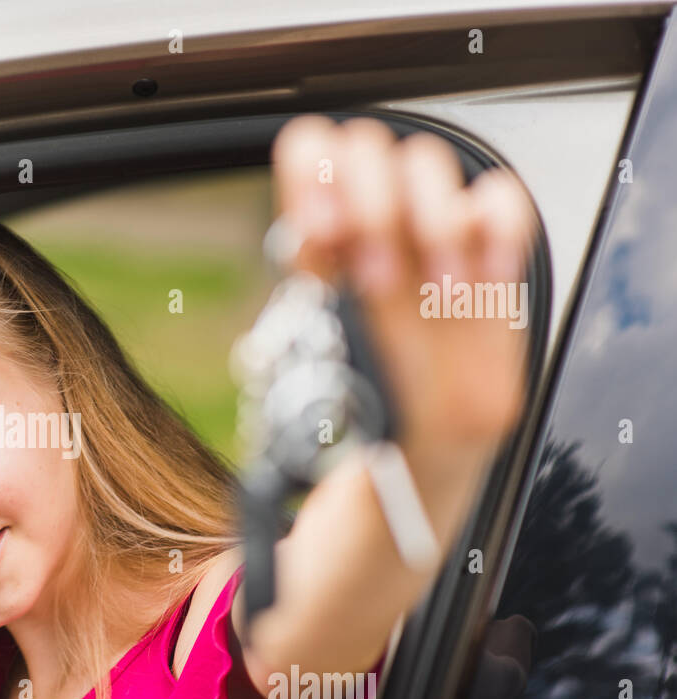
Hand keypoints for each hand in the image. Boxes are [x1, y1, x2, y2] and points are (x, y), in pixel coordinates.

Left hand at [270, 117, 537, 461]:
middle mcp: (374, 214)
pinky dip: (495, 231)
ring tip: (437, 287)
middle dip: (371, 208)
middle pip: (369, 147)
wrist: (423, 438)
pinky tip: (481, 279)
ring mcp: (432, 224)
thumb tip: (312, 236)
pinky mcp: (489, 244)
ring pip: (429, 161)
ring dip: (431, 222)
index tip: (323, 231)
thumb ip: (319, 285)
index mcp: (323, 231)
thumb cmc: (367, 392)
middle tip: (378, 278)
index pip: (310, 149)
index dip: (313, 174)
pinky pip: (500, 197)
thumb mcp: (326, 347)